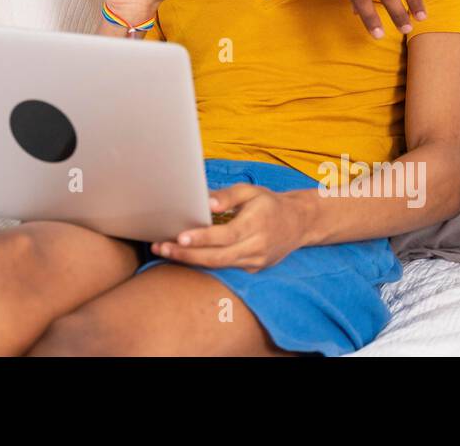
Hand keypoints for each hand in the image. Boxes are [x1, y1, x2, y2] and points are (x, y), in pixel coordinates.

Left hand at [151, 184, 315, 271]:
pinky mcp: (252, 269)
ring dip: (190, 260)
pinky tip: (183, 254)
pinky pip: (225, 268)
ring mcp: (255, 261)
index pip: (225, 235)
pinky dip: (203, 262)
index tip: (180, 237)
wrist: (299, 224)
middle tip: (160, 247)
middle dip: (186, 254)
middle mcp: (256, 247)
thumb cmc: (269, 203)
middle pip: (217, 257)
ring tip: (164, 250)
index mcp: (256, 225)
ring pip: (218, 266)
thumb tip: (205, 202)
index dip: (202, 238)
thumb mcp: (251, 191)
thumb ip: (227, 196)